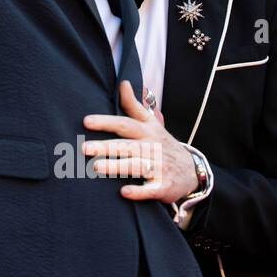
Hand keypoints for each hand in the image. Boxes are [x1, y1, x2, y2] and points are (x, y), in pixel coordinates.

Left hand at [82, 81, 199, 203]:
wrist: (192, 170)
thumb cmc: (162, 144)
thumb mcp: (151, 123)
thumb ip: (134, 105)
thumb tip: (123, 83)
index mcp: (146, 132)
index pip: (124, 124)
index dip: (106, 122)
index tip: (86, 121)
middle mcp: (151, 148)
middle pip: (127, 146)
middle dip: (106, 146)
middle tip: (84, 148)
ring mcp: (159, 167)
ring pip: (137, 166)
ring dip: (117, 167)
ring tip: (97, 167)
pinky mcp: (163, 186)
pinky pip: (151, 189)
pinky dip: (139, 191)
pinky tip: (124, 192)